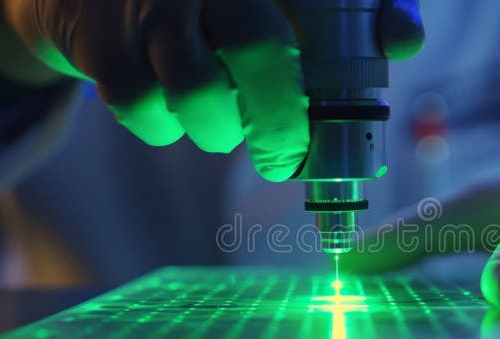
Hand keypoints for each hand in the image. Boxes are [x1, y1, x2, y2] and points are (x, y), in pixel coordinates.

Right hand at [0, 0, 423, 180]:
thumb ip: (360, 10)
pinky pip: (138, 105)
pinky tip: (168, 114)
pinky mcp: (94, 32)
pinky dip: (160, 128)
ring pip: (196, 90)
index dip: (348, 56)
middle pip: (262, 53)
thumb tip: (406, 41)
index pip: (325, 8)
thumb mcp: (285, 1)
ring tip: (220, 126)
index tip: (341, 120)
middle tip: (286, 161)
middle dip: (281, 127)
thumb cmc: (217, 3)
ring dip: (217, 131)